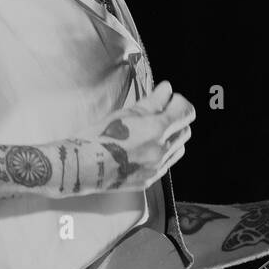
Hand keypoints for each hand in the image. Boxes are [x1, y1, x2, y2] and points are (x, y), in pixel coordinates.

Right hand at [69, 80, 194, 193]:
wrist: (81, 167)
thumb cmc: (99, 137)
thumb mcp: (125, 113)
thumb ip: (152, 101)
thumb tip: (167, 89)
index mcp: (156, 130)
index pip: (186, 112)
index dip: (180, 102)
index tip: (170, 98)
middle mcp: (161, 150)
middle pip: (185, 130)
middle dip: (178, 119)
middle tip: (162, 112)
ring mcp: (156, 168)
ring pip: (178, 148)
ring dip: (172, 137)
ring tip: (153, 131)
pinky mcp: (149, 180)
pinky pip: (166, 164)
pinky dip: (163, 153)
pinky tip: (147, 147)